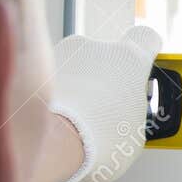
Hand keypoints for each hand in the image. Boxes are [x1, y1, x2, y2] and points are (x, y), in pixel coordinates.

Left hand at [46, 25, 161, 181]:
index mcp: (130, 59)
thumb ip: (133, 114)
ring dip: (78, 86)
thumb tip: (125, 121)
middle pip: (107, 56)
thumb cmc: (94, 138)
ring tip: (76, 118)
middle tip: (105, 108)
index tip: (143, 67)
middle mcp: (96, 47)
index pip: (146, 38)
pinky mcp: (34, 66)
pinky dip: (55, 92)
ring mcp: (62, 52)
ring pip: (77, 65)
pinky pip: (51, 76)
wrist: (47, 143)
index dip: (146, 52)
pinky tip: (56, 117)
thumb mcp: (135, 133)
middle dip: (106, 78)